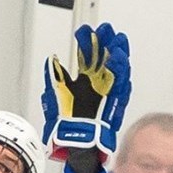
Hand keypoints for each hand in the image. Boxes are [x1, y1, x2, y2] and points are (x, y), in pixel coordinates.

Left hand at [40, 22, 131, 162]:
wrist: (75, 143)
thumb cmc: (65, 123)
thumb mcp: (55, 95)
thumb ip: (55, 76)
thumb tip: (52, 59)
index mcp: (84, 80)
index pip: (87, 56)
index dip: (87, 42)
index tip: (84, 31)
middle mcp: (98, 84)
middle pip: (105, 59)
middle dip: (106, 43)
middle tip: (105, 29)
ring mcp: (108, 93)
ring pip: (117, 69)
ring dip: (118, 53)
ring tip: (117, 40)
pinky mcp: (115, 102)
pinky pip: (120, 85)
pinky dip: (120, 71)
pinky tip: (119, 58)